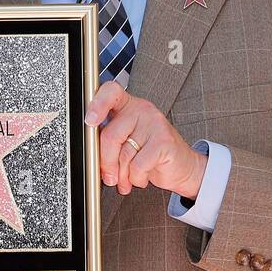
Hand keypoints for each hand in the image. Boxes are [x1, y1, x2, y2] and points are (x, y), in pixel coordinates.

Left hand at [84, 82, 205, 198]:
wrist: (181, 167)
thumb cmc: (149, 155)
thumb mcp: (125, 145)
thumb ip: (108, 144)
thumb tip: (91, 157)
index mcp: (128, 106)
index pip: (110, 92)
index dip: (97, 104)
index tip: (90, 121)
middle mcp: (142, 110)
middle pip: (110, 135)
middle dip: (106, 162)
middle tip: (109, 176)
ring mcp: (155, 123)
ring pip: (123, 154)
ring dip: (123, 175)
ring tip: (129, 178)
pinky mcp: (164, 140)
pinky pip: (138, 166)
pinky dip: (136, 178)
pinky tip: (142, 176)